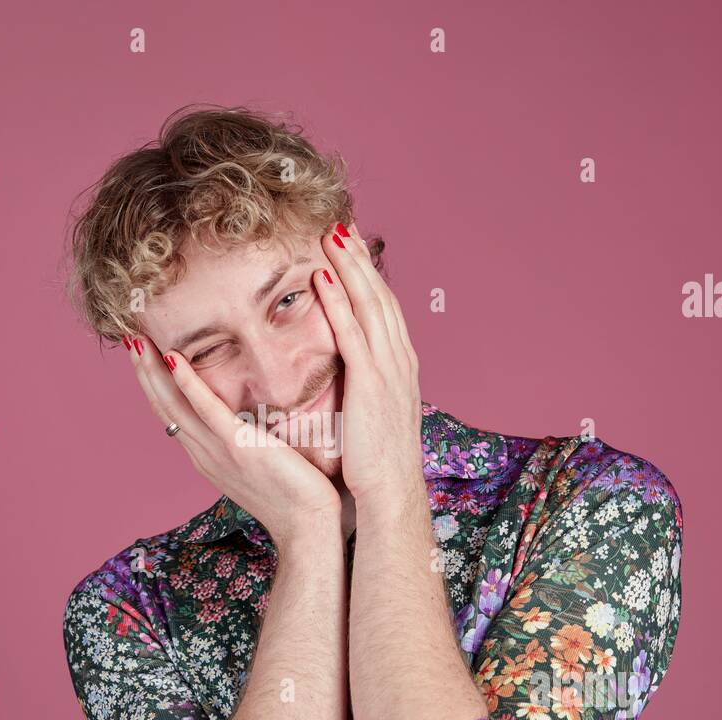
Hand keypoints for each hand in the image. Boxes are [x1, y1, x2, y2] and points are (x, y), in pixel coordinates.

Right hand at [124, 333, 341, 545]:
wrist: (308, 529)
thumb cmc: (296, 497)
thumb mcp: (260, 464)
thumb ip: (248, 441)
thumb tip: (252, 418)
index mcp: (207, 457)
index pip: (171, 415)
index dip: (155, 384)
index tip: (145, 355)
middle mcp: (203, 454)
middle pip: (163, 406)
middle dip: (144, 372)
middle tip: (130, 338)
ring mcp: (218, 451)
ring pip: (173, 405)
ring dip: (152, 371)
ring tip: (137, 340)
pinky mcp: (238, 446)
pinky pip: (207, 410)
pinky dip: (187, 383)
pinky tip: (172, 358)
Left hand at [315, 221, 424, 507]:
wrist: (392, 496)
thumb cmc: (376, 464)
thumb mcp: (374, 415)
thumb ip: (365, 388)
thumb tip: (350, 375)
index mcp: (399, 368)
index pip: (383, 308)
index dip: (368, 274)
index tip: (350, 246)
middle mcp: (400, 361)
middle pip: (380, 296)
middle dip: (361, 258)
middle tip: (341, 221)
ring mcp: (389, 371)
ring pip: (370, 305)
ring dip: (350, 267)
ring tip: (332, 233)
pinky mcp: (371, 385)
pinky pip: (353, 333)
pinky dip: (339, 302)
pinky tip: (321, 276)